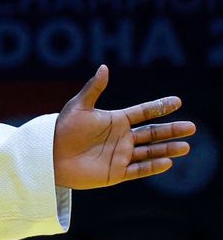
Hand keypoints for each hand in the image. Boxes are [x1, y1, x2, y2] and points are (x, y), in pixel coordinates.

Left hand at [52, 64, 193, 189]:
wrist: (48, 156)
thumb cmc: (61, 130)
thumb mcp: (78, 107)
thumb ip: (93, 89)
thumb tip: (104, 67)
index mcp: (115, 120)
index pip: (144, 112)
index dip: (160, 107)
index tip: (177, 102)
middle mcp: (121, 138)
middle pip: (152, 133)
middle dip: (171, 130)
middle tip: (191, 127)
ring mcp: (120, 155)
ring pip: (150, 152)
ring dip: (167, 149)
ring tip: (185, 147)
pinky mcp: (115, 173)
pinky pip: (138, 170)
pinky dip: (152, 166)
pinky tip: (167, 162)